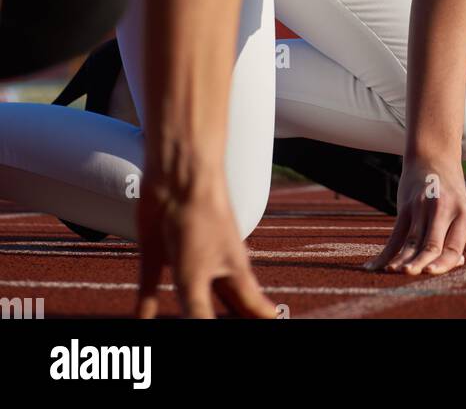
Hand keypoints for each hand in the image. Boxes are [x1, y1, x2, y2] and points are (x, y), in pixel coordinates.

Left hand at [137, 167, 276, 318]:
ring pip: (191, 300)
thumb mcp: (195, 279)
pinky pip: (150, 289)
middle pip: (228, 308)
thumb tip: (203, 337)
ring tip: (183, 329)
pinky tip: (139, 322)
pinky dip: (145, 309)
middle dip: (232, 321)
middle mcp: (214, 271)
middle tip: (235, 325)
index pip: (254, 311)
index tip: (278, 325)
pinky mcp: (158, 255)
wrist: (176, 177)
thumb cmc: (198, 220)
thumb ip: (199, 315)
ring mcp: (187, 263)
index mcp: (235, 277)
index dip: (265, 321)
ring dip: (187, 317)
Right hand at [364, 158, 465, 276]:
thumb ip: (455, 236)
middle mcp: (444, 209)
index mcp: (464, 213)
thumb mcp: (460, 209)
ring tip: (392, 273)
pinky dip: (385, 253)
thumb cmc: (449, 191)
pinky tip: (375, 265)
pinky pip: (395, 234)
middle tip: (410, 276)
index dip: (443, 265)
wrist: (433, 156)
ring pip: (411, 242)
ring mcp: (423, 206)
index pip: (453, 247)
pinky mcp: (406, 205)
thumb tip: (452, 264)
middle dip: (420, 264)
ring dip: (401, 260)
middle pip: (432, 245)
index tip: (430, 274)